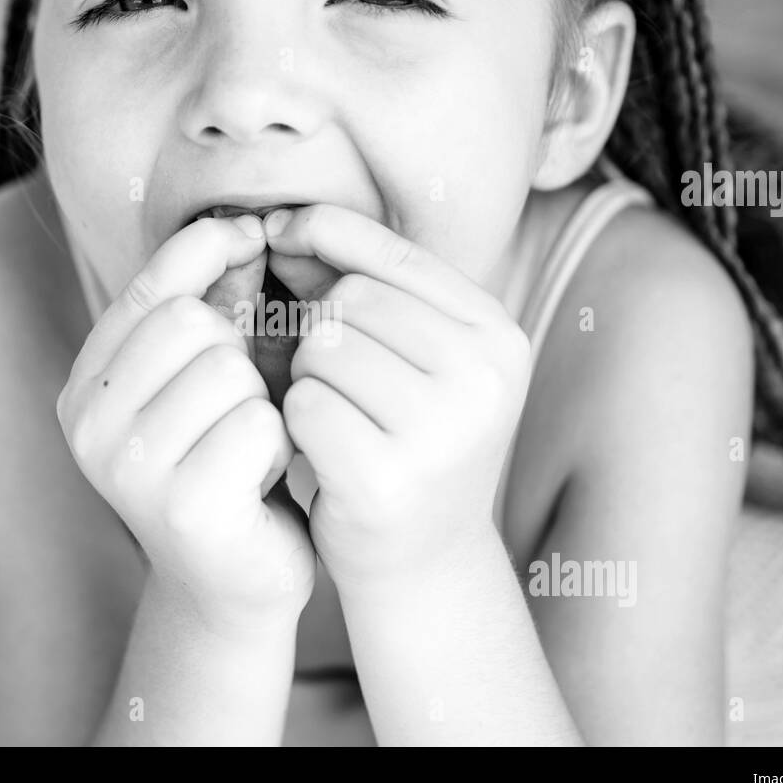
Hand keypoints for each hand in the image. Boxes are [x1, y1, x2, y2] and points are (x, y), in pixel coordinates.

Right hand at [56, 216, 314, 635]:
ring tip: (248, 445)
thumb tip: (238, 225)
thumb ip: (213, 306)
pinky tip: (260, 479)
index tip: (249, 239)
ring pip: (227, 369)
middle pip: (187, 322)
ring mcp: (129, 471)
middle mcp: (89, 426)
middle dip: (236, 351)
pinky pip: (258, 423)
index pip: (147, 286)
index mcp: (85, 386)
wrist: (234, 583)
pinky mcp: (185, 508)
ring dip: (259, 401)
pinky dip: (276, 444)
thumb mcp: (209, 378)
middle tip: (241, 401)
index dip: (205, 250)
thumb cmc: (227, 464)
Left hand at [265, 204, 529, 591]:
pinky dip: (296, 422)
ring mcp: (441, 430)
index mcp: (499, 336)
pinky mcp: (387, 477)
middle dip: (320, 329)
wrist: (423, 562)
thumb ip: (362, 287)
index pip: (395, 254)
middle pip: (353, 300)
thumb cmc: (406, 442)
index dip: (330, 234)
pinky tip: (320, 450)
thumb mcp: (411, 359)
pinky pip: (304, 405)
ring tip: (335, 415)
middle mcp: (483, 378)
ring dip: (306, 377)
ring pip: (323, 349)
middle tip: (333, 378)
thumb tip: (286, 221)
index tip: (283, 233)